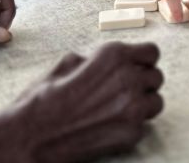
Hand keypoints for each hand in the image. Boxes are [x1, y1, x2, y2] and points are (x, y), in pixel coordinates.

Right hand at [0, 42, 162, 162]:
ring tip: (119, 110)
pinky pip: (144, 126)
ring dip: (142, 105)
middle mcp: (129, 77)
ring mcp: (133, 107)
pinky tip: (110, 127)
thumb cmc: (45, 99)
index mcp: (114, 54)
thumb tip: (103, 61)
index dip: (143, 60)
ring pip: (156, 102)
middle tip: (124, 92)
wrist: (32, 136)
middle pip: (156, 77)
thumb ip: (94, 59)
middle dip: (143, 83)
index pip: (152, 52)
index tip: (137, 67)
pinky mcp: (132, 133)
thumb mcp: (67, 63)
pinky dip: (131, 127)